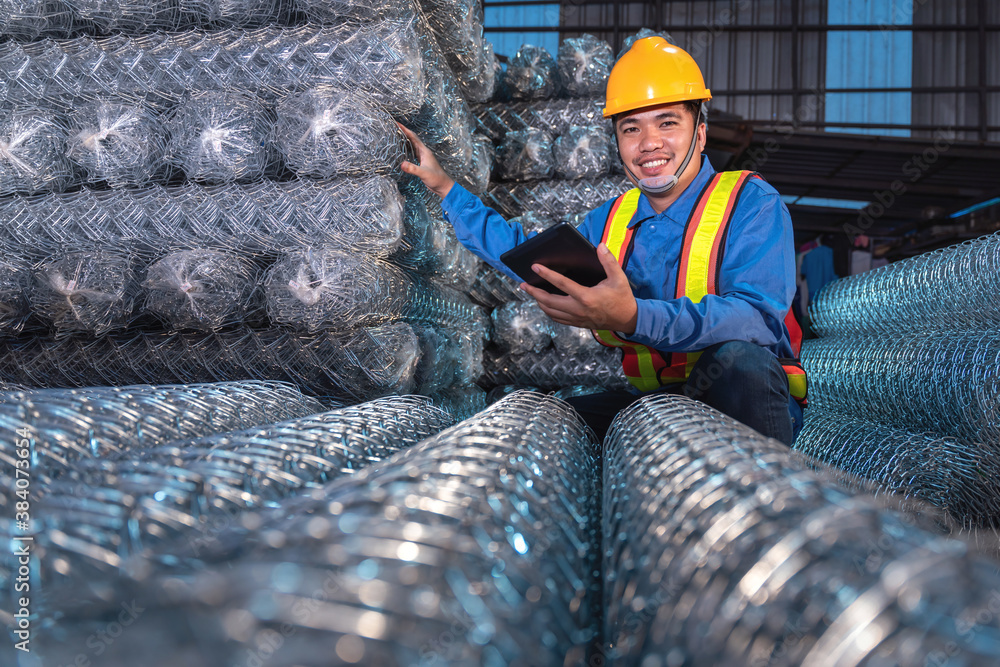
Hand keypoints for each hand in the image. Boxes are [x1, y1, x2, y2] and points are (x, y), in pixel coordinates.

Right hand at [397, 122, 454, 198]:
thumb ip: (413, 169)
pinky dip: (406, 149)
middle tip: (394, 127)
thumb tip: (402, 164)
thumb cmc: (436, 179)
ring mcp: (422, 157)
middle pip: (412, 139)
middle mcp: (423, 152)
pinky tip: (402, 150)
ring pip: (412, 145)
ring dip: (404, 140)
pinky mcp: (421, 163)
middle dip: (403, 132)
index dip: (405, 130)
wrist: (443, 186)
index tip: (397, 123)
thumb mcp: (424, 173)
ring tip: (395, 136)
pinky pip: (412, 152)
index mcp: (424, 151)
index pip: (413, 137)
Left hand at [520, 243, 638, 332]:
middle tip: (523, 284)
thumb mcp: (619, 277)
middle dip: (534, 292)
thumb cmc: (622, 298)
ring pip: (550, 312)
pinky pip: (557, 319)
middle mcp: (578, 309)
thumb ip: (609, 261)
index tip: (535, 267)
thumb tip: (599, 246)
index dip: (547, 274)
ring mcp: (576, 318)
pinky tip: (544, 304)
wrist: (628, 320)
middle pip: (549, 301)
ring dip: (539, 302)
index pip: (561, 284)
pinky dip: (548, 311)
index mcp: (587, 297)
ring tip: (531, 292)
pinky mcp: (577, 323)